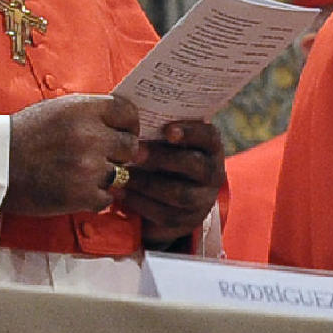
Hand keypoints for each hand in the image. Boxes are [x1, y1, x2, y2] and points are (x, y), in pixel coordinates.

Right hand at [6, 93, 145, 215]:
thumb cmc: (23, 136)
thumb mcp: (57, 110)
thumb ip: (89, 114)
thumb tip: (121, 125)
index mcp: (83, 109)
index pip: (128, 112)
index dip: (128, 124)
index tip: (122, 132)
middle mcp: (90, 136)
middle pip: (130, 145)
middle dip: (119, 152)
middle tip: (102, 156)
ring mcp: (89, 167)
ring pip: (121, 173)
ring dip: (107, 176)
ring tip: (83, 174)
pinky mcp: (83, 194)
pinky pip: (107, 198)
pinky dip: (95, 197)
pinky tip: (77, 189)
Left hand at [115, 118, 225, 245]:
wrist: (169, 198)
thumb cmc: (162, 156)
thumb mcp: (165, 142)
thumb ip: (157, 128)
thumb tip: (129, 110)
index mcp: (210, 148)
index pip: (208, 137)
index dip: (190, 132)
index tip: (168, 130)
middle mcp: (212, 174)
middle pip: (193, 166)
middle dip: (162, 158)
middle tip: (135, 152)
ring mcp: (202, 200)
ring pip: (179, 193)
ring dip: (147, 183)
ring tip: (123, 174)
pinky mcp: (185, 222)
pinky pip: (165, 214)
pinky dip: (140, 203)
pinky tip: (120, 192)